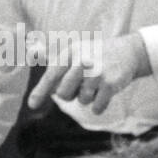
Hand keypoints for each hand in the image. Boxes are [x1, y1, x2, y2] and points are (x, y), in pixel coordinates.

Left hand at [27, 32, 149, 114]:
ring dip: (88, 98)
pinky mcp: (110, 84)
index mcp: (70, 54)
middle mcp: (82, 62)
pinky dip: (99, 106)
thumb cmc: (96, 55)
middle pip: (63, 94)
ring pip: (82, 100)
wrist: (127, 52)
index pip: (51, 76)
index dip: (40, 92)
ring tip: (96, 84)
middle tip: (79, 87)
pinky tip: (104, 94)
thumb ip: (54, 57)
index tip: (31, 105)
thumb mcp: (75, 51)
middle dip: (69, 95)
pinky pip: (97, 107)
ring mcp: (97, 74)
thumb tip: (30, 52)